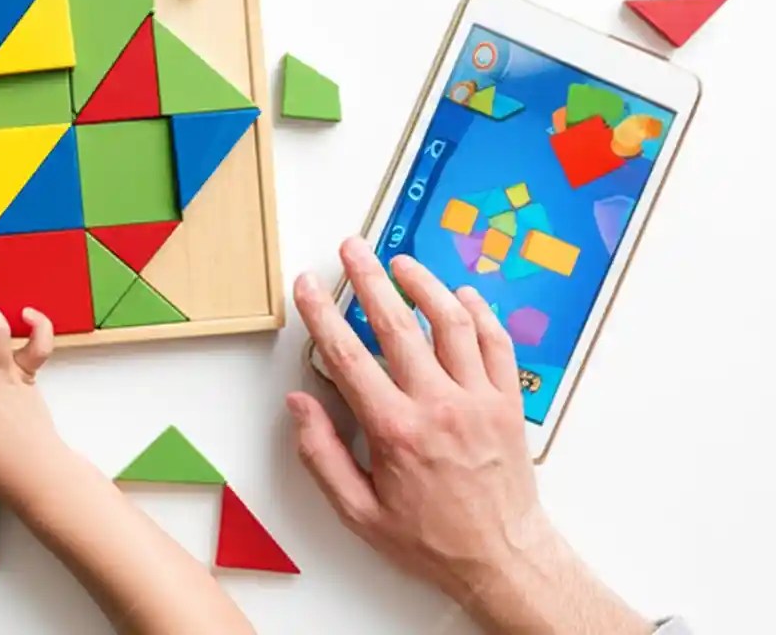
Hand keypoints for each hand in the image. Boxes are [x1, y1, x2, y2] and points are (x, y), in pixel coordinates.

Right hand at [289, 236, 546, 601]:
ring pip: (451, 323)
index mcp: (395, 431)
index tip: (307, 287)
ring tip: (402, 262)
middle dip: (369, 279)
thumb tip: (300, 406)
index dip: (321, 315)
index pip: (348, 357)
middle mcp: (439, 405)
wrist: (502, 558)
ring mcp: (479, 400)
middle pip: (397, 325)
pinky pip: (496, 343)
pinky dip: (480, 312)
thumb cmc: (430, 539)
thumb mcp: (358, 511)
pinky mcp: (509, 402)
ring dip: (424, 284)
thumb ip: (322, 455)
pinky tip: (462, 294)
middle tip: (352, 249)